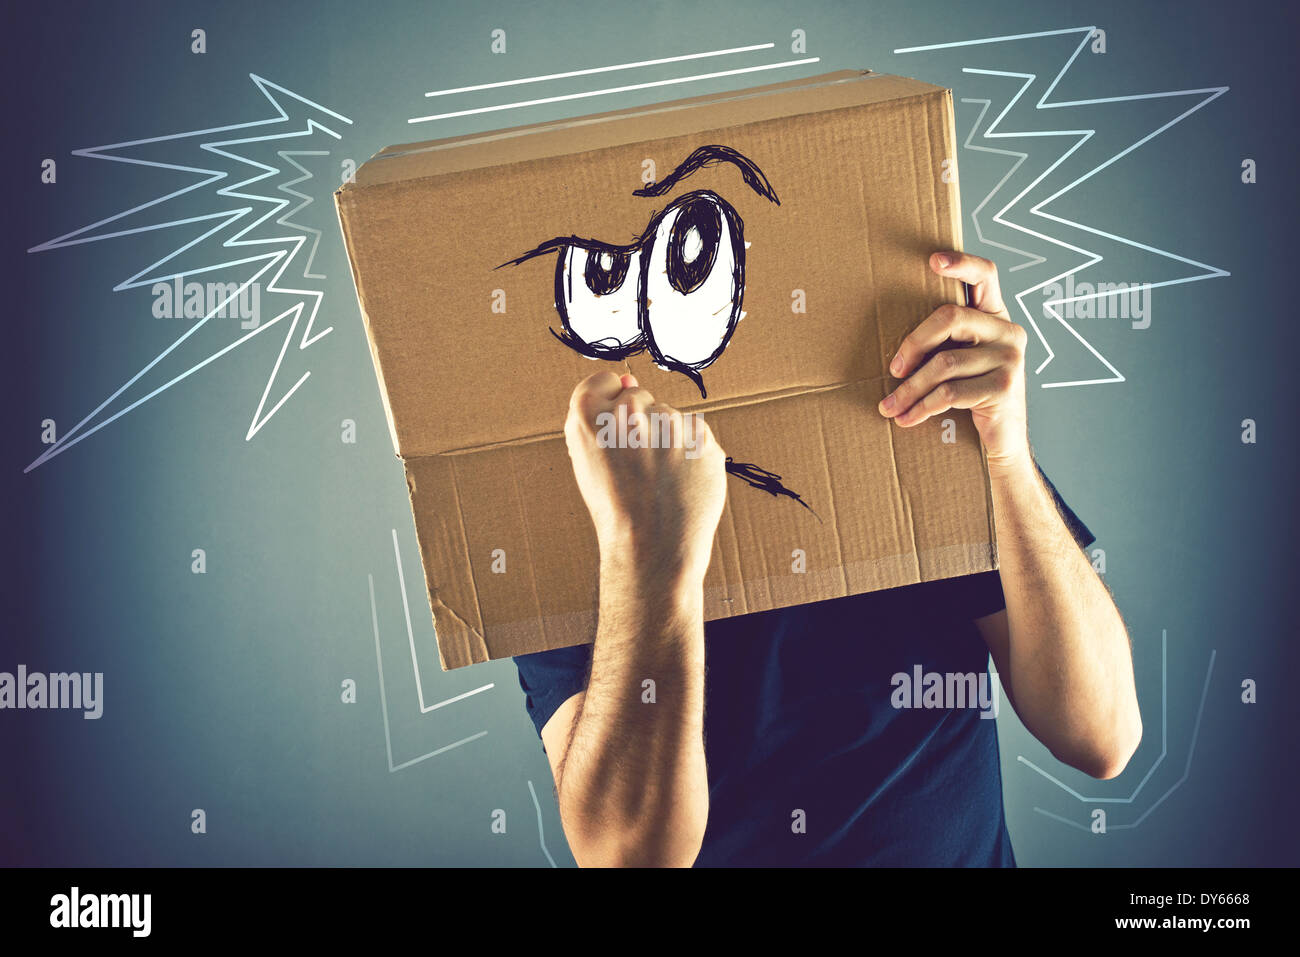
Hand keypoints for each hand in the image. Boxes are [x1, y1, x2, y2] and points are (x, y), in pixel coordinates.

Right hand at [564, 371, 726, 580]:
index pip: (604, 380)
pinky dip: (691, 453)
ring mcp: (670, 423)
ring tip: (659, 478)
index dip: (608, 406)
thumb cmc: (614, 506)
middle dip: (638, 422)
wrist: (651, 547)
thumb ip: (597, 414)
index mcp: (590, 411)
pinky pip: (695, 435)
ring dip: (667, 439)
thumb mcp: (585, 458)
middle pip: (638, 396)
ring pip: (668, 416)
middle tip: (636, 465)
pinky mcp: (703, 438)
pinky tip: (680, 481)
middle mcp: (630, 410)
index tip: (613, 433)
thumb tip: (626, 379)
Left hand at [878, 251, 1030, 472]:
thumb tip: (893, 345)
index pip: (986, 275)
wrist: (1002, 442)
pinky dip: (921, 407)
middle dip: (913, 343)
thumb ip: (945, 342)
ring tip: (889, 406)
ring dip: (909, 389)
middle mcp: (1009, 332)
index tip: (932, 261)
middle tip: (894, 368)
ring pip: (944, 364)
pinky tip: (907, 418)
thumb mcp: (960, 362)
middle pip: (951, 317)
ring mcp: (1010, 359)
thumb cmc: (972, 398)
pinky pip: (949, 393)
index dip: (961, 263)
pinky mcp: (1003, 388)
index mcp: (996, 317)